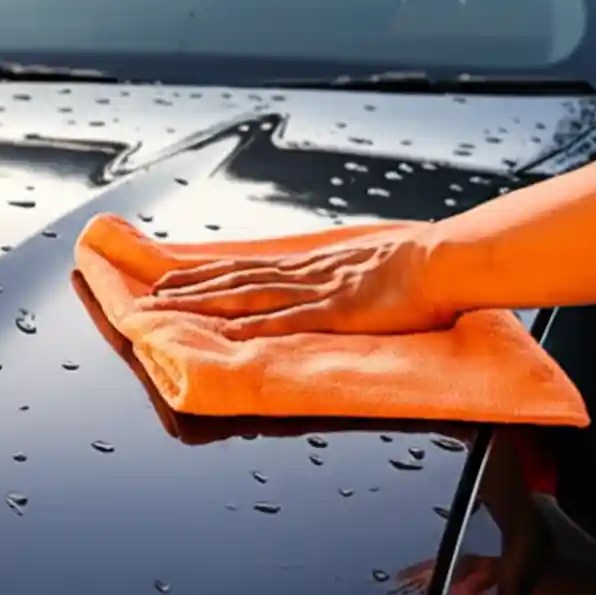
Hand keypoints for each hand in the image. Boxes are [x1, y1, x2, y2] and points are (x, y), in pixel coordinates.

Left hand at [137, 227, 455, 336]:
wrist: (443, 262)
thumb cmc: (414, 268)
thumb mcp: (360, 265)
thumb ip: (333, 277)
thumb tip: (318, 286)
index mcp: (309, 267)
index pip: (244, 269)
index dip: (204, 274)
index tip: (171, 278)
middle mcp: (304, 275)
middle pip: (235, 281)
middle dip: (190, 288)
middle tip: (152, 295)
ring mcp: (318, 293)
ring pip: (249, 296)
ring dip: (206, 303)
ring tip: (172, 308)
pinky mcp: (338, 312)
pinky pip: (290, 321)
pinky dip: (256, 327)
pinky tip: (229, 332)